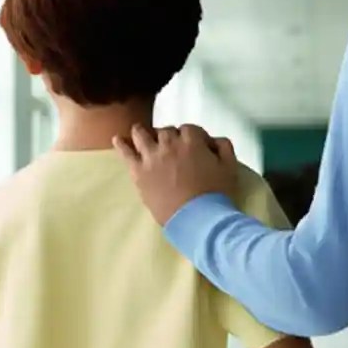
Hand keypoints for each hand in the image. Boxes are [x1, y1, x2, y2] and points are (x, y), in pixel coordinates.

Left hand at [113, 123, 239, 225]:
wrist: (196, 218)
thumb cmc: (216, 193)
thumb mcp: (230, 167)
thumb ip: (224, 147)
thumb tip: (213, 140)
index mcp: (191, 141)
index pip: (189, 129)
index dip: (192, 136)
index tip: (194, 146)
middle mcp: (169, 144)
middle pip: (165, 131)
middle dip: (169, 136)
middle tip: (171, 147)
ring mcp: (151, 156)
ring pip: (142, 134)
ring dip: (143, 133)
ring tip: (141, 134)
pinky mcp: (139, 172)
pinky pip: (126, 153)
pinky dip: (121, 144)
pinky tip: (117, 139)